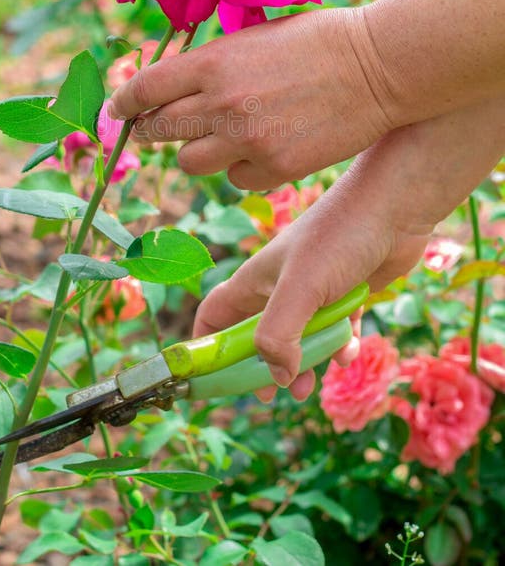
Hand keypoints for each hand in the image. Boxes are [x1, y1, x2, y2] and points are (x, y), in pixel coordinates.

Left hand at [109, 7, 392, 189]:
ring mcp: (245, 140)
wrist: (379, 66)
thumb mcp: (257, 37)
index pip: (143, 88)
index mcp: (211, 62)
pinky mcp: (274, 169)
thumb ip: (215, 62)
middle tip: (157, 128)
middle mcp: (219, 103)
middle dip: (153, 129)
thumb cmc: (321, 40)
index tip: (120, 109)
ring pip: (189, 162)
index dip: (125, 101)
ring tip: (220, 137)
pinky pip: (234, 179)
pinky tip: (263, 149)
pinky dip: (241, 169)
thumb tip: (179, 84)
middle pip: (156, 130)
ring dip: (198, 151)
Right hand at [193, 97, 504, 399]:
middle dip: (261, 367)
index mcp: (256, 280)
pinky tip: (350, 352)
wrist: (394, 207)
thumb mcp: (300, 288)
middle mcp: (279, 285)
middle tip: (269, 393)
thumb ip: (279, 334)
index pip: (215, 315)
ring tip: (308, 388)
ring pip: (298, 337)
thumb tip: (278, 377)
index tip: (213, 378)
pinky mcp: (346, 292)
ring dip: (302, 363)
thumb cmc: (340, 238)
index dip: (207, 346)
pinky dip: (338, 345)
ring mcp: (314, 289)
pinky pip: (335, 330)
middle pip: (256, 335)